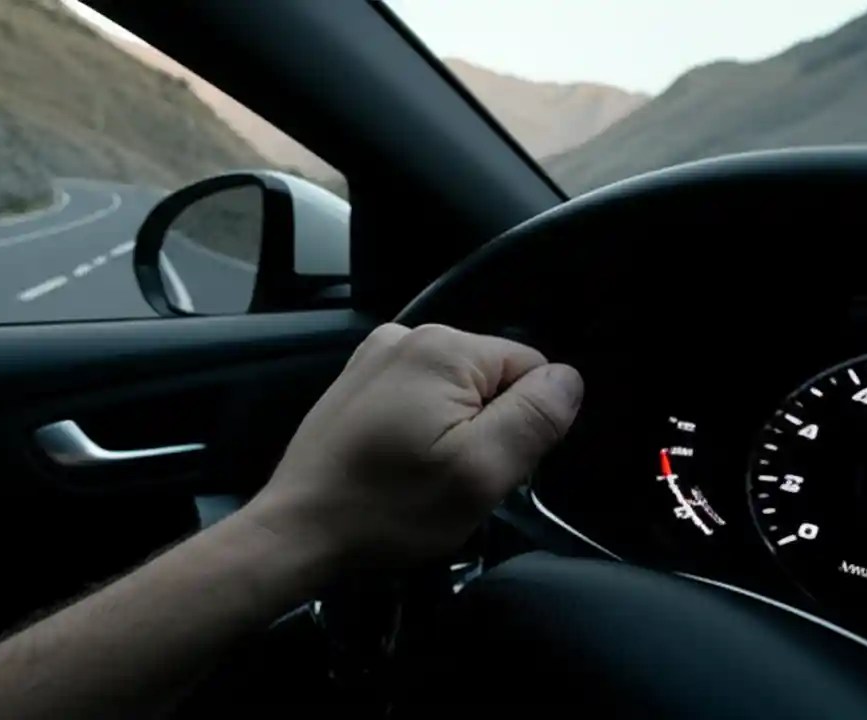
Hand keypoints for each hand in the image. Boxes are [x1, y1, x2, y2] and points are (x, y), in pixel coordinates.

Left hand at [243, 323, 583, 570]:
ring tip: (418, 477)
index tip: (486, 466)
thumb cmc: (388, 508)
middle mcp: (407, 335)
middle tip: (450, 479)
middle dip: (485, 430)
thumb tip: (569, 379)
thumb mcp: (480, 472)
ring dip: (452, 434)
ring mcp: (375, 357)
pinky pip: (418, 399)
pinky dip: (419, 432)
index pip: (531, 369)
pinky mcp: (356, 384)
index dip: (523, 425)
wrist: (297, 531)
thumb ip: (534, 418)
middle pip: (491, 379)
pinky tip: (396, 467)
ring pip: (456, 393)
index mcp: (443, 346)